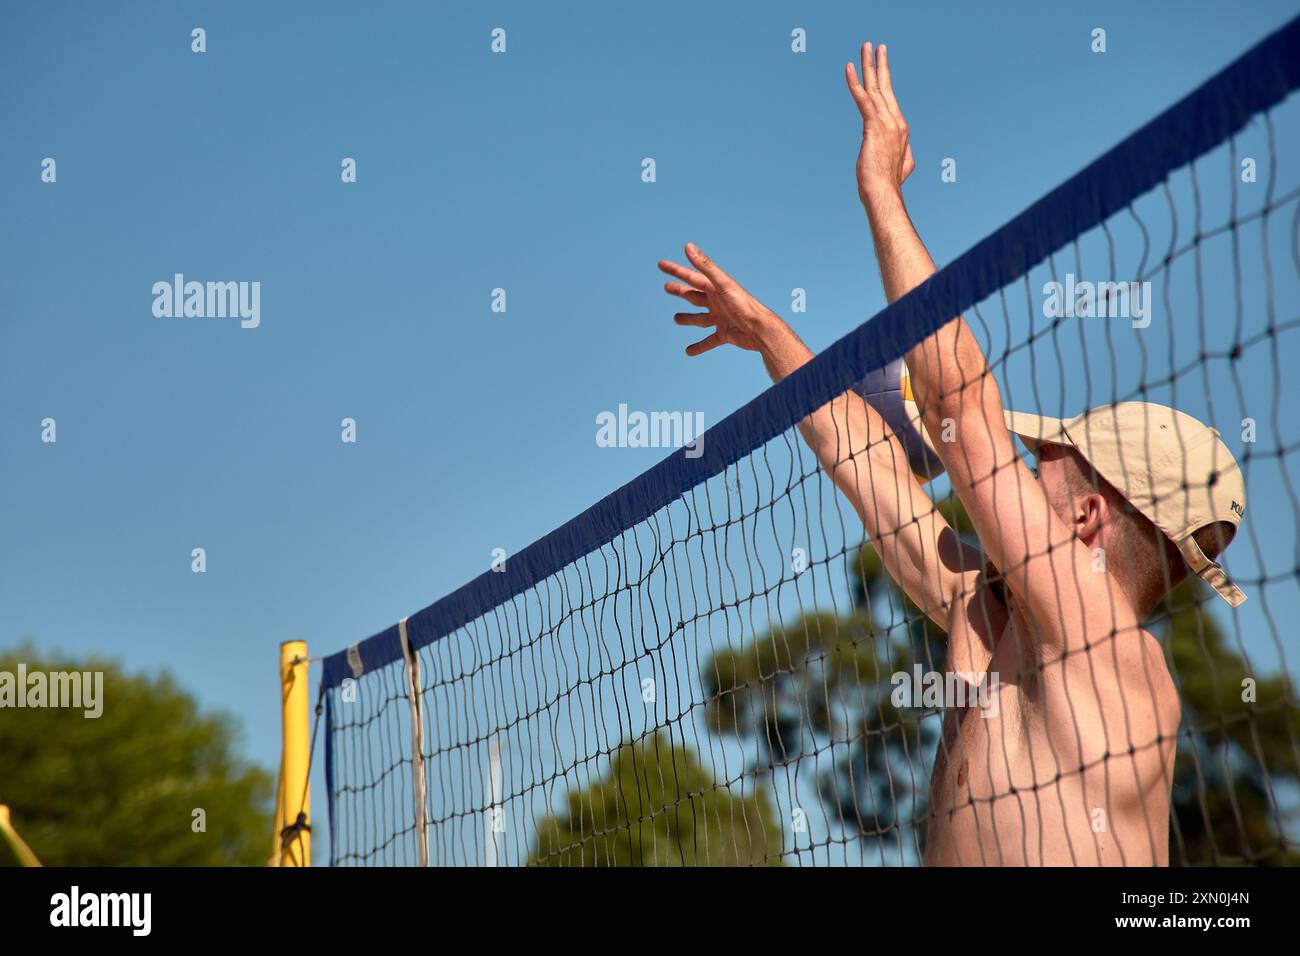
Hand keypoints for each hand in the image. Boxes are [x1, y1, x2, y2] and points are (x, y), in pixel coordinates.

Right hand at [658, 244, 779, 355]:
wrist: (760, 330)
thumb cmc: (743, 305)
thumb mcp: (721, 284)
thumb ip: (705, 266)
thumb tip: (688, 246)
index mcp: (715, 288)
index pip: (691, 276)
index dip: (675, 270)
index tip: (660, 264)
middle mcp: (717, 301)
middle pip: (693, 296)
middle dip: (680, 291)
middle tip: (666, 287)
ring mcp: (720, 318)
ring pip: (700, 318)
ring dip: (688, 319)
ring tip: (676, 319)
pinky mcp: (724, 334)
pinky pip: (709, 340)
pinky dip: (699, 346)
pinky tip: (689, 351)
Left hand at [845, 42, 913, 199]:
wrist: (884, 194)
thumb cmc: (888, 185)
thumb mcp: (903, 167)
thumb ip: (905, 156)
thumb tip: (908, 157)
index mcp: (901, 128)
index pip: (890, 99)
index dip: (885, 81)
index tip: (881, 65)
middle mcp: (896, 121)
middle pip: (886, 86)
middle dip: (880, 64)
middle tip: (876, 46)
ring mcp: (886, 122)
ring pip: (875, 87)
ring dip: (869, 64)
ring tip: (865, 46)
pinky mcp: (873, 127)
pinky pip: (862, 99)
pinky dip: (854, 82)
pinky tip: (848, 68)